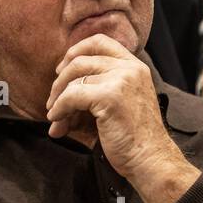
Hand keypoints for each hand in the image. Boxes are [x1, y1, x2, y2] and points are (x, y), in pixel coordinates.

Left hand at [45, 34, 198, 202]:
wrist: (151, 160)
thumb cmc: (133, 138)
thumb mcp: (117, 103)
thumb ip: (95, 90)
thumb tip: (55, 98)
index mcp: (134, 67)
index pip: (100, 42)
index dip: (75, 51)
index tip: (61, 70)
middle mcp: (130, 68)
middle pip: (80, 59)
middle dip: (60, 80)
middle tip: (52, 99)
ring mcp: (121, 80)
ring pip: (74, 77)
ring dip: (57, 97)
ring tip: (55, 115)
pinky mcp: (110, 97)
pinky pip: (71, 96)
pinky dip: (59, 108)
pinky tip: (57, 122)